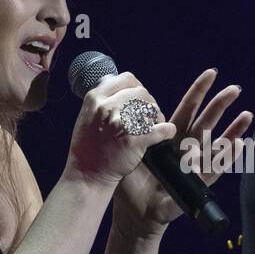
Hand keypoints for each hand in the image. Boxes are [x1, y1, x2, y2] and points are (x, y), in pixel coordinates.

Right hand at [63, 72, 177, 186]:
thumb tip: (123, 90)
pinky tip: (166, 133)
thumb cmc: (87, 147)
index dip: (137, 87)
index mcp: (96, 98)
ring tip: (154, 126)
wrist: (87, 174)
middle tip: (149, 116)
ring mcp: (122, 123)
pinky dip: (167, 131)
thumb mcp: (87, 115)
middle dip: (149, 103)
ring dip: (157, 116)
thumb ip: (103, 100)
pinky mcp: (135, 140)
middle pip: (142, 93)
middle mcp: (108, 107)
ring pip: (152, 108)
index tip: (139, 99)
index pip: (126, 79)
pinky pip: (161, 128)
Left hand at [112, 68, 253, 235]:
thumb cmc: (131, 183)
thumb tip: (140, 110)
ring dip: (233, 130)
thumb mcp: (132, 153)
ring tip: (247, 114)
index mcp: (170, 136)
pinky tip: (239, 144)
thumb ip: (140, 135)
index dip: (199, 91)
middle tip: (235, 88)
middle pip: (207, 121)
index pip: (188, 108)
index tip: (211, 73)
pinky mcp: (197, 183)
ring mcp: (194, 165)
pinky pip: (214, 169)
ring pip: (217, 143)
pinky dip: (227, 157)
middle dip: (221, 104)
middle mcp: (186, 147)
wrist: (135, 212)